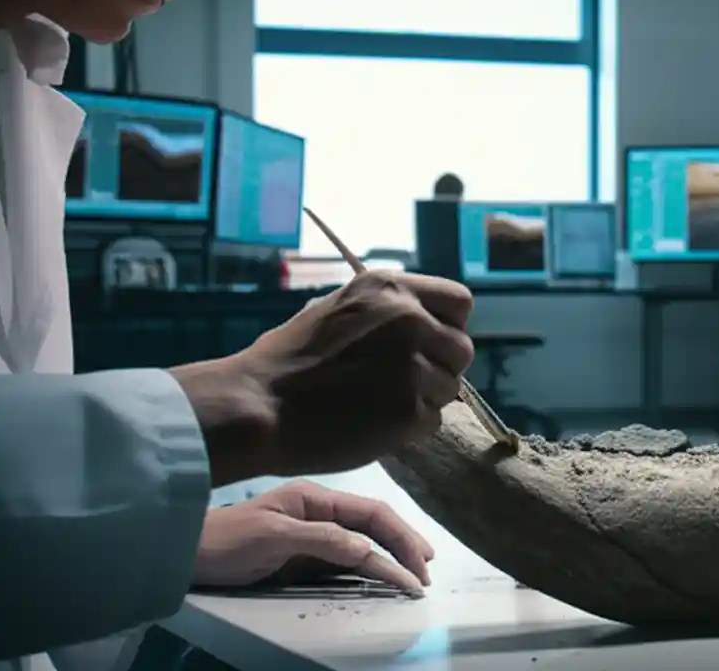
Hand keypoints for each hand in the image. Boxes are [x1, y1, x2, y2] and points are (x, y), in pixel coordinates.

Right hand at [171, 271, 474, 485]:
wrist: (257, 406)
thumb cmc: (288, 361)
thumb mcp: (340, 309)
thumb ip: (388, 312)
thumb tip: (427, 323)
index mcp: (391, 289)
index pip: (459, 302)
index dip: (446, 326)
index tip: (428, 344)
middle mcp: (410, 321)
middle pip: (461, 349)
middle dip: (440, 367)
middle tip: (400, 383)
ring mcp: (413, 366)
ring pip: (450, 389)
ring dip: (424, 400)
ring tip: (378, 403)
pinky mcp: (410, 411)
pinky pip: (433, 421)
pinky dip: (410, 428)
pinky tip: (374, 424)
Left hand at [192, 480, 434, 591]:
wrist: (183, 557)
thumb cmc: (223, 540)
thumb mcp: (272, 537)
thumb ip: (322, 541)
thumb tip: (369, 551)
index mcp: (314, 498)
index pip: (371, 513)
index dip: (400, 536)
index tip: (419, 563)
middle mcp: (319, 513)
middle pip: (374, 526)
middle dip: (403, 546)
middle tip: (425, 574)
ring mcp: (313, 537)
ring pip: (364, 545)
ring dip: (390, 560)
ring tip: (414, 578)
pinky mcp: (304, 559)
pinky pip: (346, 563)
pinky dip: (369, 571)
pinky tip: (384, 579)